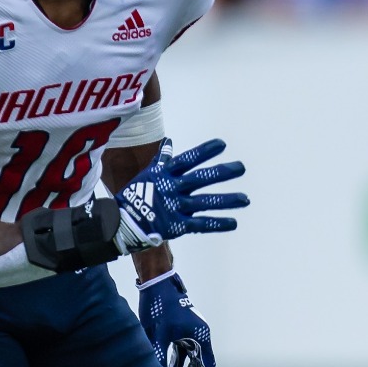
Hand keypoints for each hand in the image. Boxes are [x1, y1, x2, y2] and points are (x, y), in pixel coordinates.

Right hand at [117, 139, 249, 250]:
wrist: (122, 221)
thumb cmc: (137, 195)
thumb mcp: (148, 174)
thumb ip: (163, 160)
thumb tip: (169, 141)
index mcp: (165, 174)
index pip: (188, 159)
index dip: (204, 152)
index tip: (222, 144)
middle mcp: (172, 188)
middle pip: (200, 178)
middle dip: (222, 172)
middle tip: (241, 168)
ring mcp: (175, 206)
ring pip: (205, 201)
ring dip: (227, 200)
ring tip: (245, 199)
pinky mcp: (178, 225)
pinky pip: (202, 224)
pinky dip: (218, 224)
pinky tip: (234, 223)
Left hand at [137, 271, 214, 366]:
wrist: (157, 282)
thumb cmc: (160, 306)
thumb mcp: (158, 334)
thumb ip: (160, 357)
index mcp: (201, 337)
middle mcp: (199, 336)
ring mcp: (190, 333)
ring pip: (190, 361)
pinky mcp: (180, 330)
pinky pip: (182, 353)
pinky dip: (176, 365)